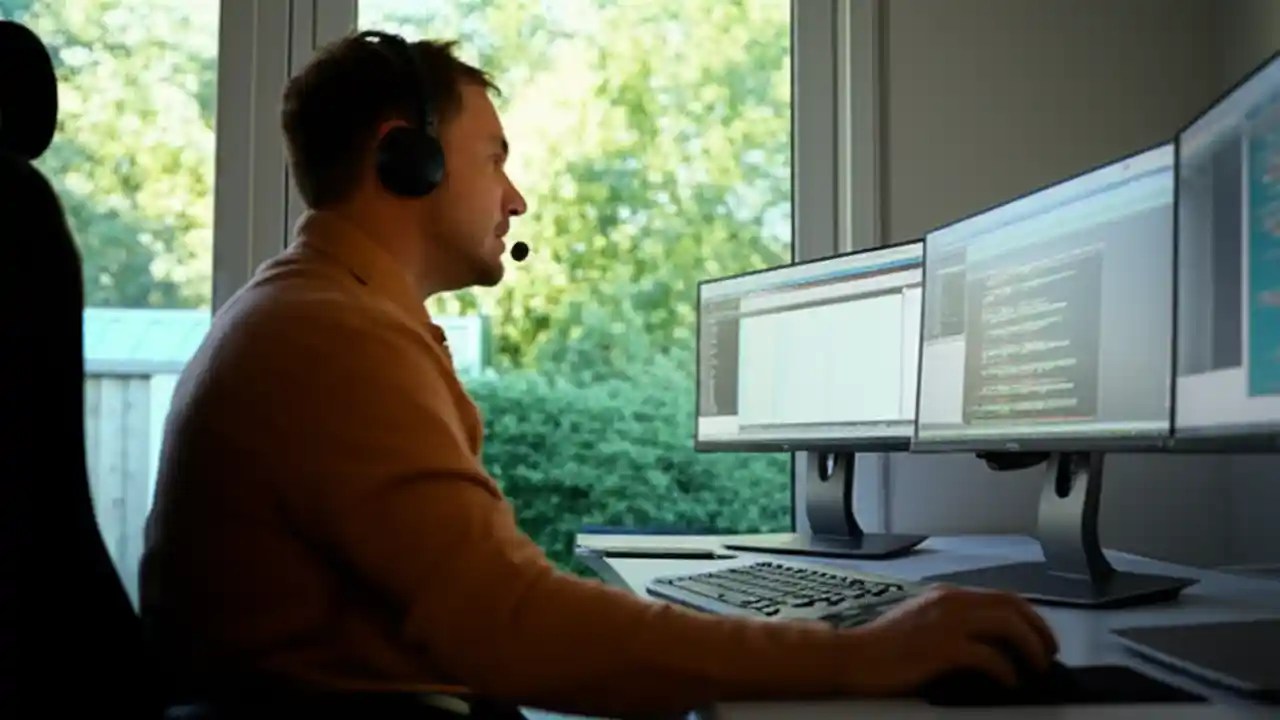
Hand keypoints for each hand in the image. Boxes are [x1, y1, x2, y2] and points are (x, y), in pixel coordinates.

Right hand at [839, 584, 1058, 694]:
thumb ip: (953, 622)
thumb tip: (990, 641)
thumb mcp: (923, 621)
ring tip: (1038, 667)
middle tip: (1049, 653)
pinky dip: (1006, 670)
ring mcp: (948, 623)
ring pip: (1008, 626)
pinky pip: (989, 657)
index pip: (1002, 597)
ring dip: (1030, 647)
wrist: (854, 655)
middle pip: (1012, 606)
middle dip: (1038, 629)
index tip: (1040, 636)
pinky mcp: (943, 648)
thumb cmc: (883, 645)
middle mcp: (951, 601)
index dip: (1029, 616)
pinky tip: (1009, 682)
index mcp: (948, 594)